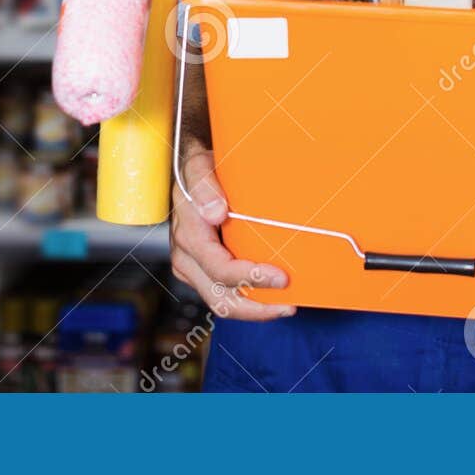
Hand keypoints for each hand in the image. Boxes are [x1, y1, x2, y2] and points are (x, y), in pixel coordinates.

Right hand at [170, 148, 294, 321]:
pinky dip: (247, 299)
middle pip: (220, 299)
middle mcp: (186, 257)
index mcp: (187, 235)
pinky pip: (222, 294)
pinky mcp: (200, 270)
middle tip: (289, 305)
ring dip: (253, 309)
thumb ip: (205, 186)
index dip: (252, 278)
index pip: (220, 269)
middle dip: (256, 308)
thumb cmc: (199, 168)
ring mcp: (191, 267)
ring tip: (284, 305)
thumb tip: (215, 213)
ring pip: (221, 303)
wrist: (187, 171)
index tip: (282, 278)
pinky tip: (270, 295)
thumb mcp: (199, 165)